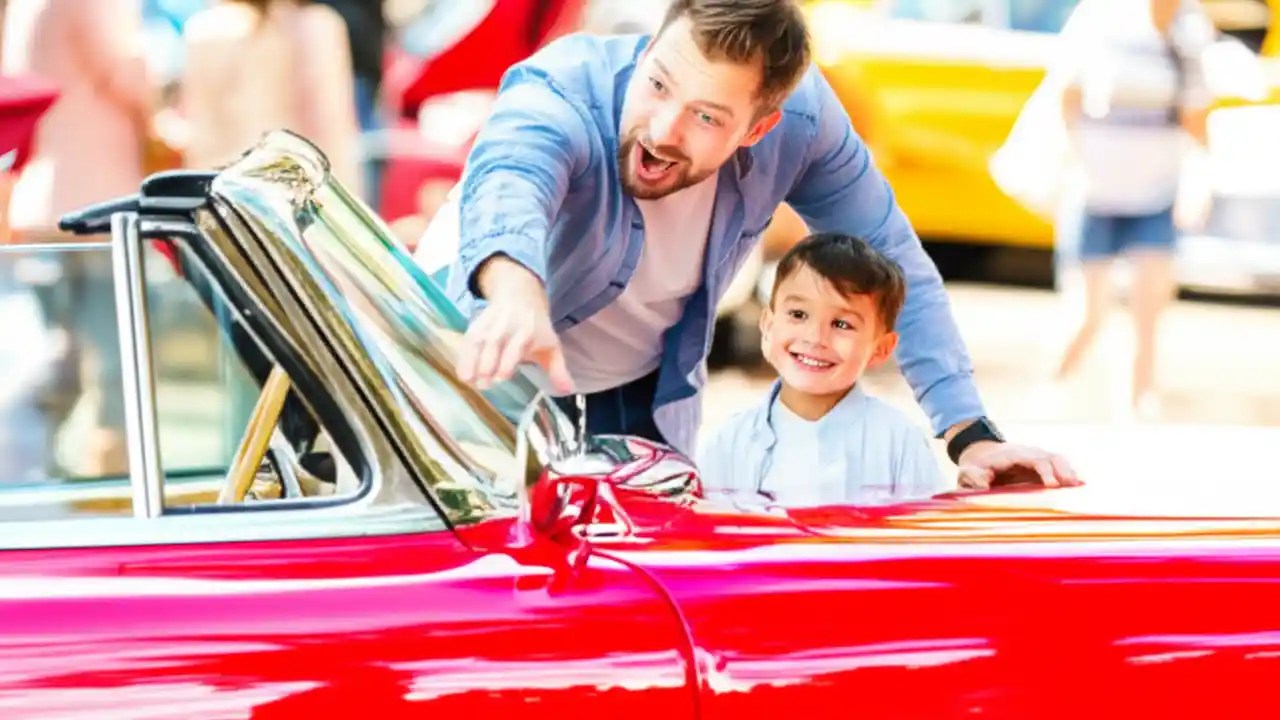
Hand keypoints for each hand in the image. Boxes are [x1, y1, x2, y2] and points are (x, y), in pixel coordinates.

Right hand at [456, 257, 573, 392]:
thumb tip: (567, 392)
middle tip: (483, 385)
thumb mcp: (551, 346)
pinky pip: (468, 340)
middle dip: (487, 364)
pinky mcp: (477, 326)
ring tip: (468, 380)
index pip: (515, 347)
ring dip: (471, 360)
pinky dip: (463, 355)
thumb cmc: (537, 328)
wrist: (519, 295)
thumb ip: (558, 371)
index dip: (506, 362)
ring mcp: (490, 325)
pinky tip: (462, 373)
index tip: (501, 378)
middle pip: (493, 344)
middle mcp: (506, 327)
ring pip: (478, 342)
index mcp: (527, 332)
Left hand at [956, 440, 1081, 489]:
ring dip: (1068, 472)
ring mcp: (1036, 459)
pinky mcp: (1040, 467)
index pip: (1034, 459)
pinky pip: (1058, 467)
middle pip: (1051, 457)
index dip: (1045, 471)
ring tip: (1079, 488)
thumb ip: (973, 477)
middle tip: (1072, 487)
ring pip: (1058, 461)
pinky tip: (1078, 486)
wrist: (979, 455)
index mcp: (1012, 455)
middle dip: (1063, 471)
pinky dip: (1068, 474)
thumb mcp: (967, 471)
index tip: (1051, 485)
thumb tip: (983, 484)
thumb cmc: (975, 466)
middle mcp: (1028, 454)